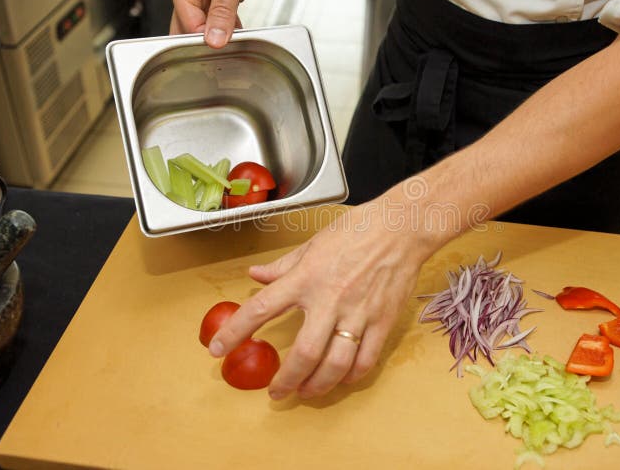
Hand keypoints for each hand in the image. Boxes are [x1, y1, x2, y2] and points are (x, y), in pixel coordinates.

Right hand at [167, 0, 268, 46]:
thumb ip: (223, 11)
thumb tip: (214, 39)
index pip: (187, 25)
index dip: (204, 39)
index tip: (221, 47)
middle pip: (190, 31)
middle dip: (207, 43)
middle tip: (225, 51)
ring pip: (206, 30)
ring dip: (219, 38)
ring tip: (235, 44)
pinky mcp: (217, 2)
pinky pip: (219, 24)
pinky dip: (228, 31)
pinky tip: (239, 36)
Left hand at [207, 205, 432, 398]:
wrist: (400, 228)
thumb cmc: (356, 230)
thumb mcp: (311, 244)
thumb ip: (282, 266)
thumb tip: (255, 276)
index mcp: (306, 278)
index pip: (261, 309)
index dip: (235, 333)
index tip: (218, 350)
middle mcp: (329, 299)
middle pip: (303, 354)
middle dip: (286, 380)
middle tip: (275, 392)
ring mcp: (358, 313)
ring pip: (335, 364)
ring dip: (317, 386)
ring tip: (306, 392)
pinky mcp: (382, 322)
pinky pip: (365, 360)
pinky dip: (351, 376)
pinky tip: (341, 378)